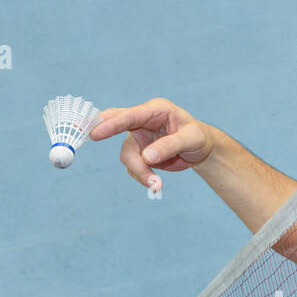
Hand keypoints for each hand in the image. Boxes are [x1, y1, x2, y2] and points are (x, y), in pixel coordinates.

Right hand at [89, 98, 214, 192]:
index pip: (130, 116)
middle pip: (118, 129)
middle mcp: (143, 121)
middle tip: (105, 146)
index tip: (95, 133)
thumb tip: (147, 157)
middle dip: (114, 141)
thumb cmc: (198, 137)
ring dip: (139, 172)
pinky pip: (133, 167)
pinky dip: (142, 177)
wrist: (201, 150)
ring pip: (128, 156)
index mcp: (155, 110)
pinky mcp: (140, 153)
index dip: (112, 124)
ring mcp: (139, 138)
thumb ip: (170, 146)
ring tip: (157, 186)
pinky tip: (156, 184)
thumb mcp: (191, 139)